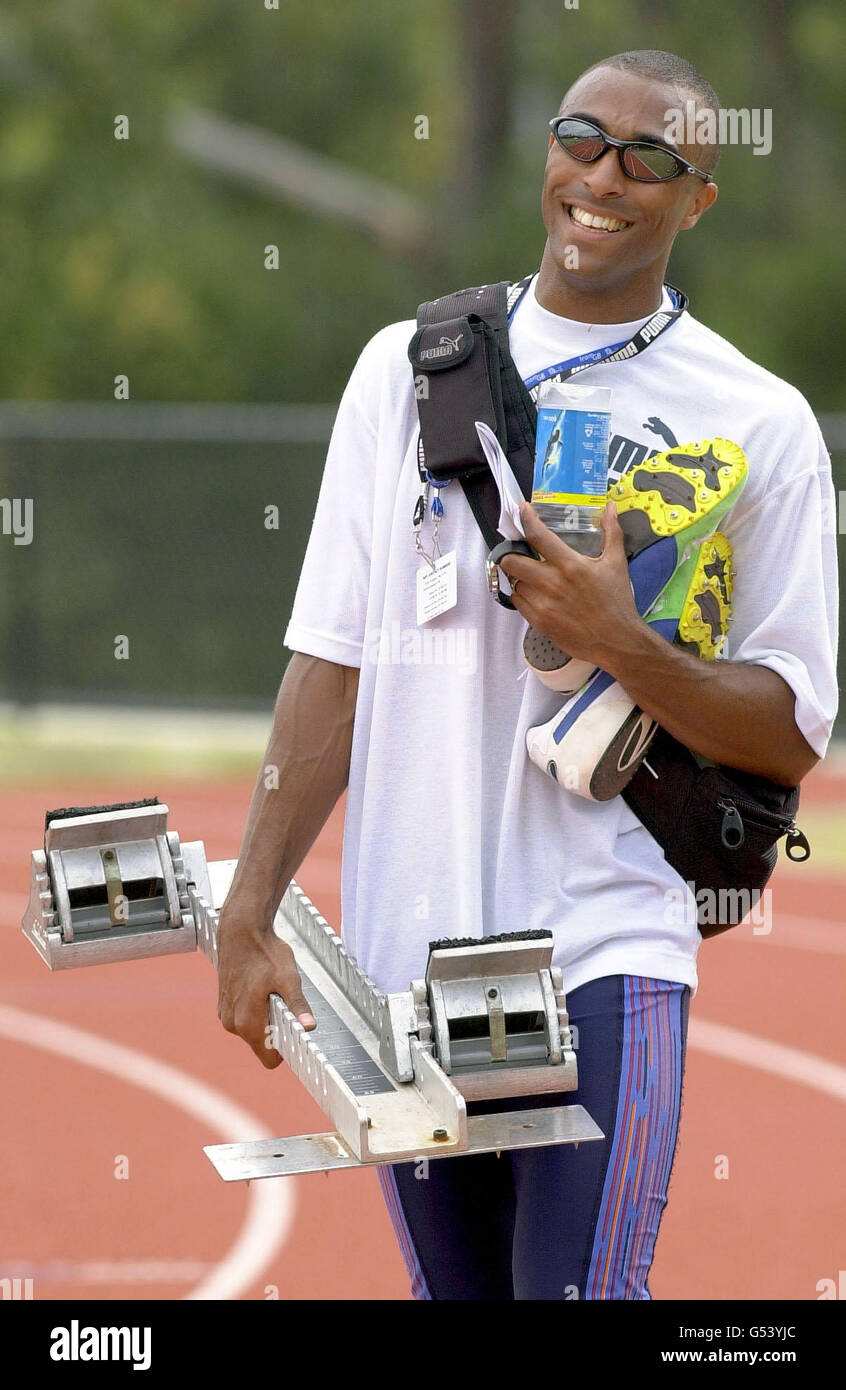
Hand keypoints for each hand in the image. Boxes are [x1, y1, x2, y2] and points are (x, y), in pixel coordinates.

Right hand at [217, 895, 315, 1069]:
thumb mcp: (288, 978)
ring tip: (270, 991)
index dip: (285, 1049)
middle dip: (276, 1030)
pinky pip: (243, 1018)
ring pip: (253, 1031)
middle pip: (262, 1045)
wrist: (240, 930)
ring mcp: (226, 1014)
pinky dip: (254, 1009)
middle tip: (284, 1003)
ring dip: (265, 1018)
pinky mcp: (224, 1004)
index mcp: (247, 1023)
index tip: (294, 1031)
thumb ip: (297, 1006)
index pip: (269, 1059)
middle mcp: (232, 1024)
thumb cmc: (264, 952)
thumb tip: (309, 1027)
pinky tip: (259, 987)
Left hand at [499, 499, 640, 670]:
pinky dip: (524, 596)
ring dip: (521, 577)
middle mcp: (552, 583)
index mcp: (570, 565)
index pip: (538, 536)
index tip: (522, 511)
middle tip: (519, 553)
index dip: (526, 519)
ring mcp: (543, 604)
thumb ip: (611, 531)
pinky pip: (518, 603)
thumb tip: (610, 507)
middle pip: (511, 562)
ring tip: (535, 577)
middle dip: (511, 554)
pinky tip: (538, 595)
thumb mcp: (616, 563)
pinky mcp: (539, 622)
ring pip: (515, 583)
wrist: (617, 641)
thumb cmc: (617, 602)